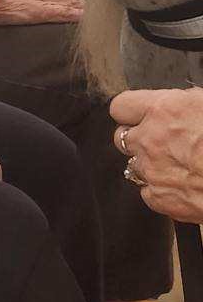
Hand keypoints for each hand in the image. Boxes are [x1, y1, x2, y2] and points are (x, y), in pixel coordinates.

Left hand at [111, 86, 202, 221]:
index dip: (130, 112)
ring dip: (148, 164)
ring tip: (176, 165)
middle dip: (137, 138)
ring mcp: (152, 170)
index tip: (137, 116)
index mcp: (162, 110)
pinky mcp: (160, 198)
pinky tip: (179, 184)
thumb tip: (174, 105)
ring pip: (133, 165)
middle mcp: (150, 139)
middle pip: (121, 137)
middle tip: (158, 142)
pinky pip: (147, 192)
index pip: (121, 106)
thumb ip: (181, 103)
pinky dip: (159, 190)